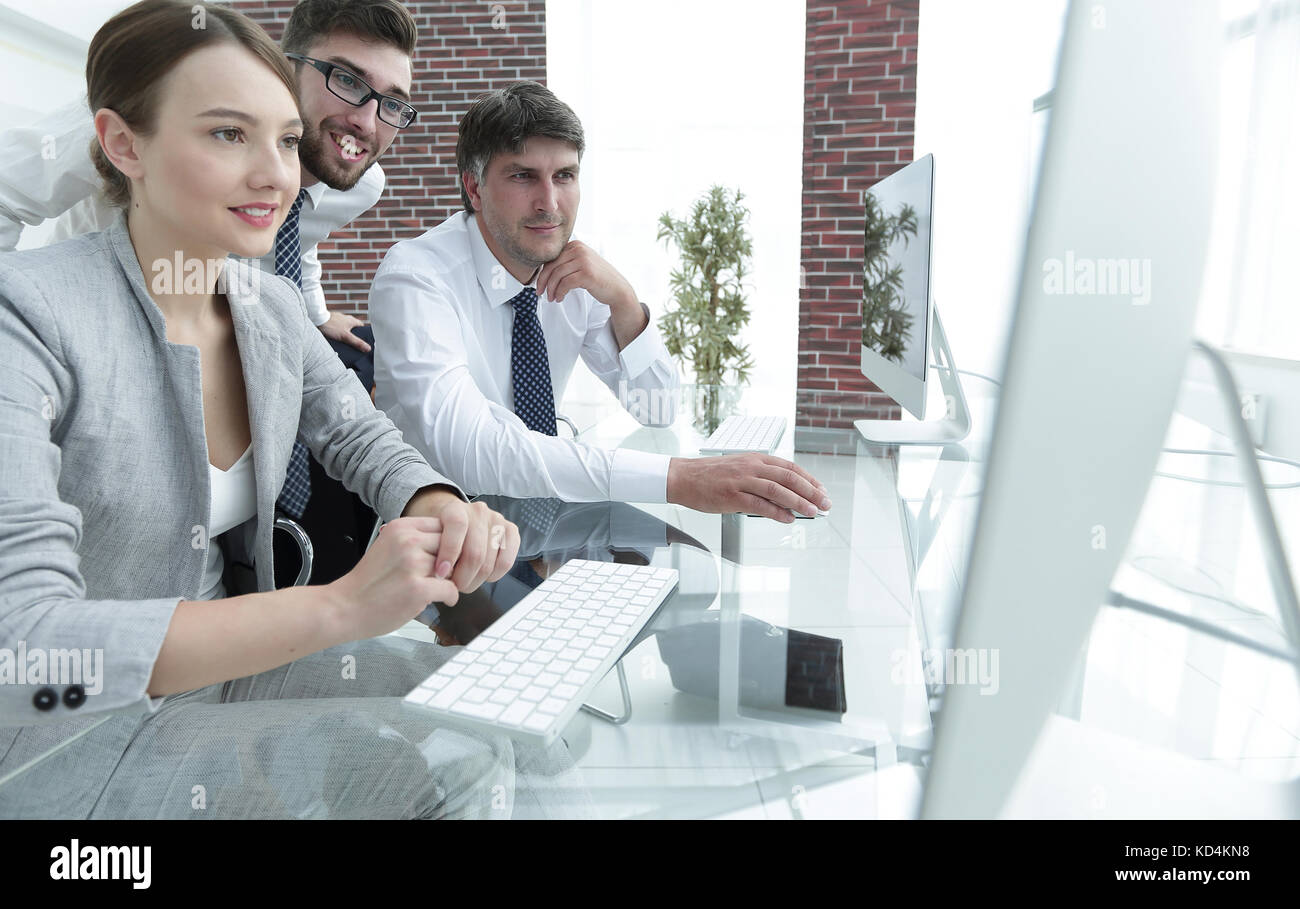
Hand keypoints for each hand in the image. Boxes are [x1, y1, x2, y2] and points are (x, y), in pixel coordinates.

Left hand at [318, 311, 370, 352]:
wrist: (316, 319)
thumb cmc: (331, 326)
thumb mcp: (346, 336)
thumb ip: (357, 342)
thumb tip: (368, 348)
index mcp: (352, 320)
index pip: (362, 326)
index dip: (363, 333)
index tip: (363, 340)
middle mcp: (346, 318)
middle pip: (353, 328)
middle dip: (353, 335)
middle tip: (353, 343)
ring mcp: (338, 319)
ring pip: (344, 328)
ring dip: (344, 334)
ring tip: (343, 342)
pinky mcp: (330, 321)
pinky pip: (336, 328)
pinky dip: (337, 333)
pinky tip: (334, 338)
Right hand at [327, 516, 457, 640]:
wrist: (345, 607)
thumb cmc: (367, 582)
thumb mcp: (388, 546)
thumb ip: (414, 540)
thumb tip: (448, 541)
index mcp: (400, 528)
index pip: (443, 525)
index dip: (448, 543)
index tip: (445, 557)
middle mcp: (407, 541)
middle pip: (450, 545)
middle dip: (450, 561)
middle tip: (443, 575)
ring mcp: (413, 564)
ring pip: (451, 567)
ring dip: (448, 580)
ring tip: (435, 588)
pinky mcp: (418, 588)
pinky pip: (451, 589)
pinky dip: (450, 597)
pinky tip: (442, 599)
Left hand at [402, 489, 519, 592]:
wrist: (455, 524)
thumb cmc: (437, 536)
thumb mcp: (422, 535)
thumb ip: (415, 542)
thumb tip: (393, 545)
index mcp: (454, 508)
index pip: (455, 527)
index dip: (448, 553)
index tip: (439, 573)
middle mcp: (478, 511)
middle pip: (474, 551)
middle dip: (462, 576)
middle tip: (452, 587)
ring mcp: (496, 520)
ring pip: (489, 560)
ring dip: (476, 580)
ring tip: (464, 585)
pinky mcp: (510, 531)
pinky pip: (506, 560)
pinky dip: (494, 575)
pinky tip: (484, 578)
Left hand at [536, 240, 637, 309]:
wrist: (617, 288)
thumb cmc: (597, 279)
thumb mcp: (580, 265)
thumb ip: (565, 263)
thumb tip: (542, 273)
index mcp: (575, 245)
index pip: (552, 258)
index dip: (542, 273)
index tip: (540, 285)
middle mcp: (579, 249)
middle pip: (552, 266)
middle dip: (544, 282)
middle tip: (541, 293)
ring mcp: (584, 260)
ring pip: (557, 275)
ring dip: (552, 289)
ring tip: (552, 298)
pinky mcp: (587, 273)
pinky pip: (565, 283)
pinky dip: (560, 292)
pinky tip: (560, 298)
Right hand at [666, 454, 830, 522]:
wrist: (683, 477)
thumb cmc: (711, 476)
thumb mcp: (740, 469)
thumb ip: (761, 479)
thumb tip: (785, 498)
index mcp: (755, 458)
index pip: (790, 467)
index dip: (809, 480)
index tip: (822, 491)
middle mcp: (751, 467)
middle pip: (789, 478)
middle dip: (811, 491)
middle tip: (825, 504)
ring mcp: (742, 481)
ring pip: (778, 490)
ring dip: (799, 502)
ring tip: (812, 512)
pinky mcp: (732, 496)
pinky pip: (759, 505)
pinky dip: (776, 512)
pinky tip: (788, 519)